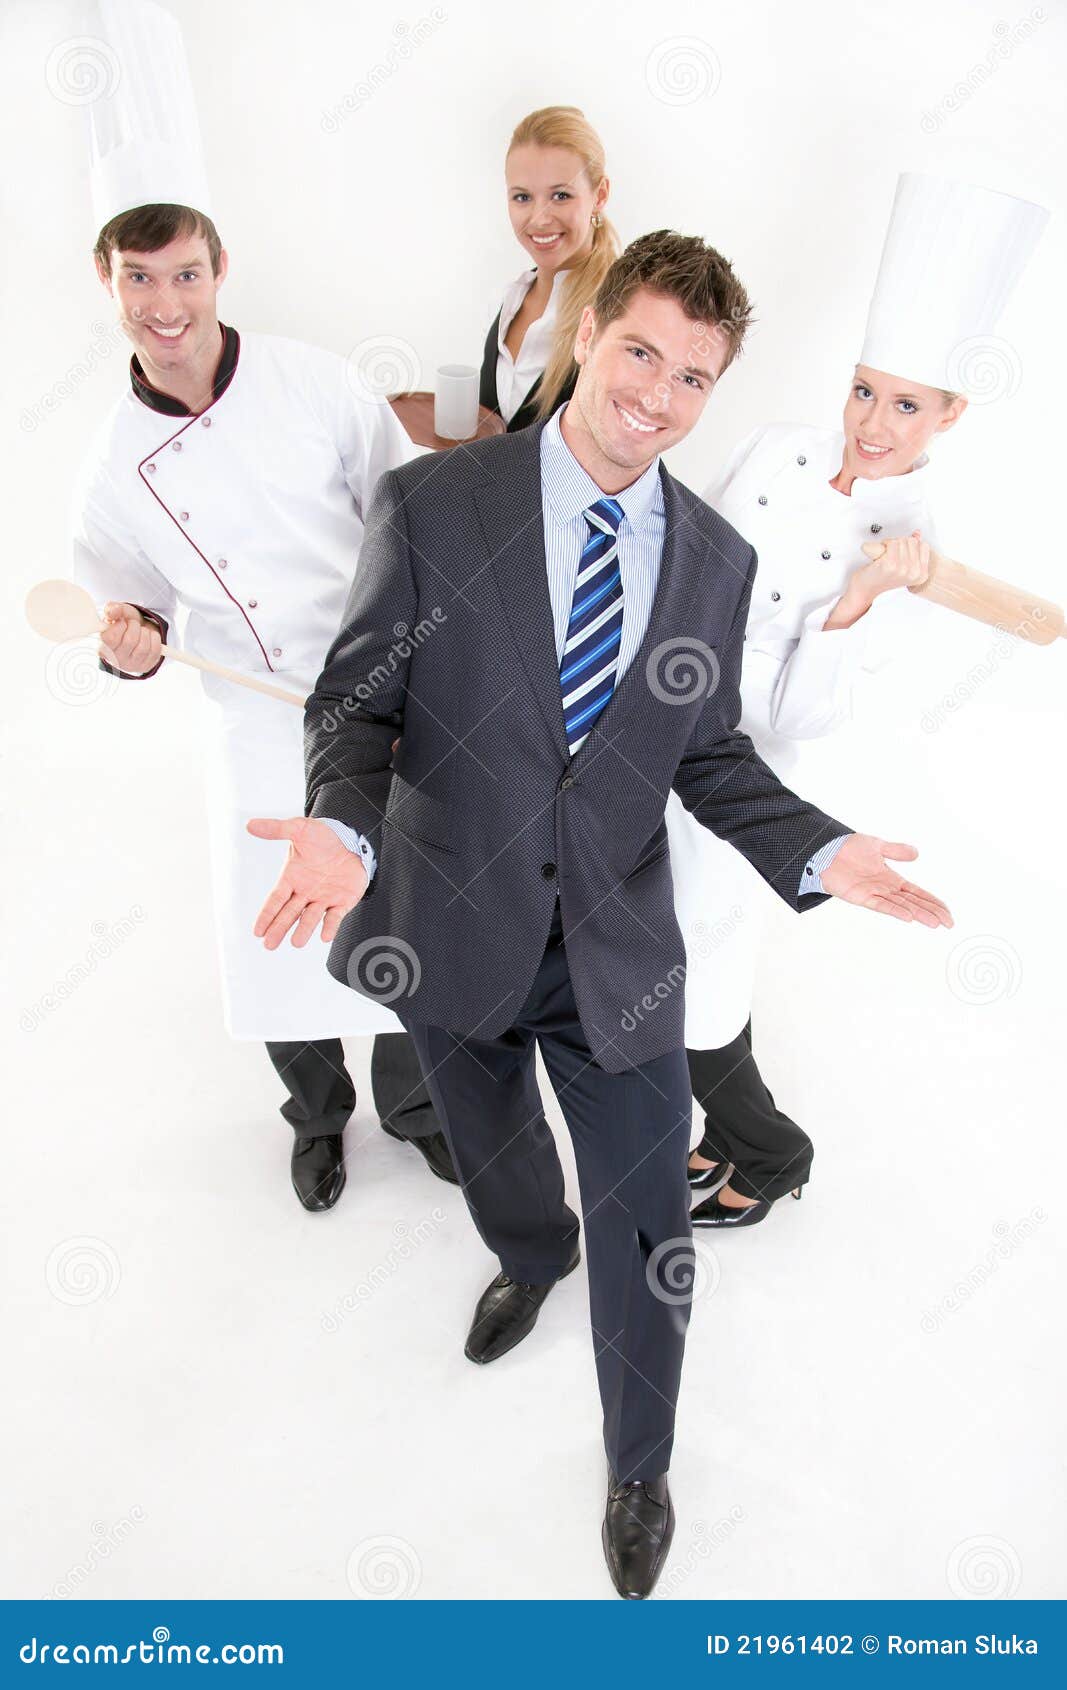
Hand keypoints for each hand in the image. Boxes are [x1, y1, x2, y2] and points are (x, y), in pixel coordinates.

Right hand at [99, 602, 162, 674]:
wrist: (141, 633)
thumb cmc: (127, 625)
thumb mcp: (120, 614)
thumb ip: (114, 609)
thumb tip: (111, 612)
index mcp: (104, 647)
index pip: (110, 638)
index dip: (119, 626)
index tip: (122, 621)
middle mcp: (116, 659)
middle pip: (130, 641)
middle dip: (134, 626)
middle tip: (134, 624)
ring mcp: (132, 665)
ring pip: (143, 647)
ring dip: (145, 633)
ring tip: (142, 630)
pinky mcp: (146, 666)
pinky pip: (155, 650)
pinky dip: (155, 638)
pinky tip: (150, 636)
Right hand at [247, 817, 368, 947]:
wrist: (351, 838)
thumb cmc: (323, 835)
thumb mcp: (298, 829)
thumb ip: (275, 829)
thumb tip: (250, 825)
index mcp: (292, 878)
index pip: (275, 900)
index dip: (266, 915)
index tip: (257, 931)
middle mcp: (305, 892)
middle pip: (289, 914)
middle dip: (279, 929)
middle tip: (269, 944)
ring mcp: (324, 898)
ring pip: (310, 918)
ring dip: (303, 930)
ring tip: (296, 942)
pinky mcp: (342, 901)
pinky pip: (334, 917)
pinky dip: (330, 927)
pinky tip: (325, 937)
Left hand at [820, 834, 952, 926]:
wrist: (825, 850)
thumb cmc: (848, 848)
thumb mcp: (878, 846)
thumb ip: (896, 851)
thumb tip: (916, 853)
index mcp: (891, 879)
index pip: (918, 893)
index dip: (933, 902)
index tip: (947, 912)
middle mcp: (885, 889)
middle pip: (914, 903)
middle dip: (932, 912)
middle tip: (948, 923)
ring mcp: (874, 894)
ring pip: (902, 906)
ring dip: (919, 914)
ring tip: (935, 923)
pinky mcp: (861, 897)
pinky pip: (882, 905)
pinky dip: (895, 910)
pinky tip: (909, 917)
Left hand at [854, 529, 930, 602]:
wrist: (865, 589)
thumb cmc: (882, 577)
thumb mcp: (903, 565)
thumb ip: (913, 549)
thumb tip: (917, 533)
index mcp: (921, 574)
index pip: (924, 546)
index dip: (910, 545)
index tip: (902, 552)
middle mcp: (914, 573)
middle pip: (912, 541)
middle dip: (900, 543)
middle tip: (890, 554)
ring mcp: (903, 569)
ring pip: (902, 540)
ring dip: (891, 543)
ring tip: (885, 555)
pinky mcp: (890, 564)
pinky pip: (892, 543)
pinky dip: (884, 543)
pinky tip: (880, 553)